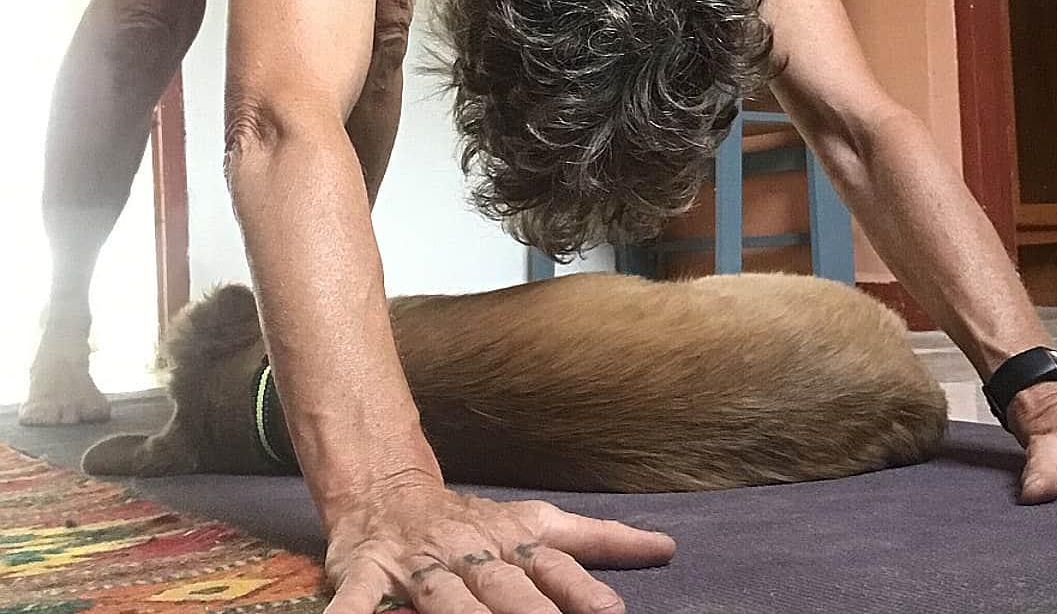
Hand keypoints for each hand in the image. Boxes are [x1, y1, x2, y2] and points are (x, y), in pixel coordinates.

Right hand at [322, 475, 675, 613]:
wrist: (389, 489)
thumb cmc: (474, 521)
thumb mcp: (538, 521)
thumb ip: (599, 540)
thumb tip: (666, 547)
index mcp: (513, 541)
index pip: (556, 568)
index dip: (583, 593)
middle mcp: (471, 552)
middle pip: (505, 588)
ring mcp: (420, 564)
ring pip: (445, 597)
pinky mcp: (368, 572)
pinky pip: (357, 600)